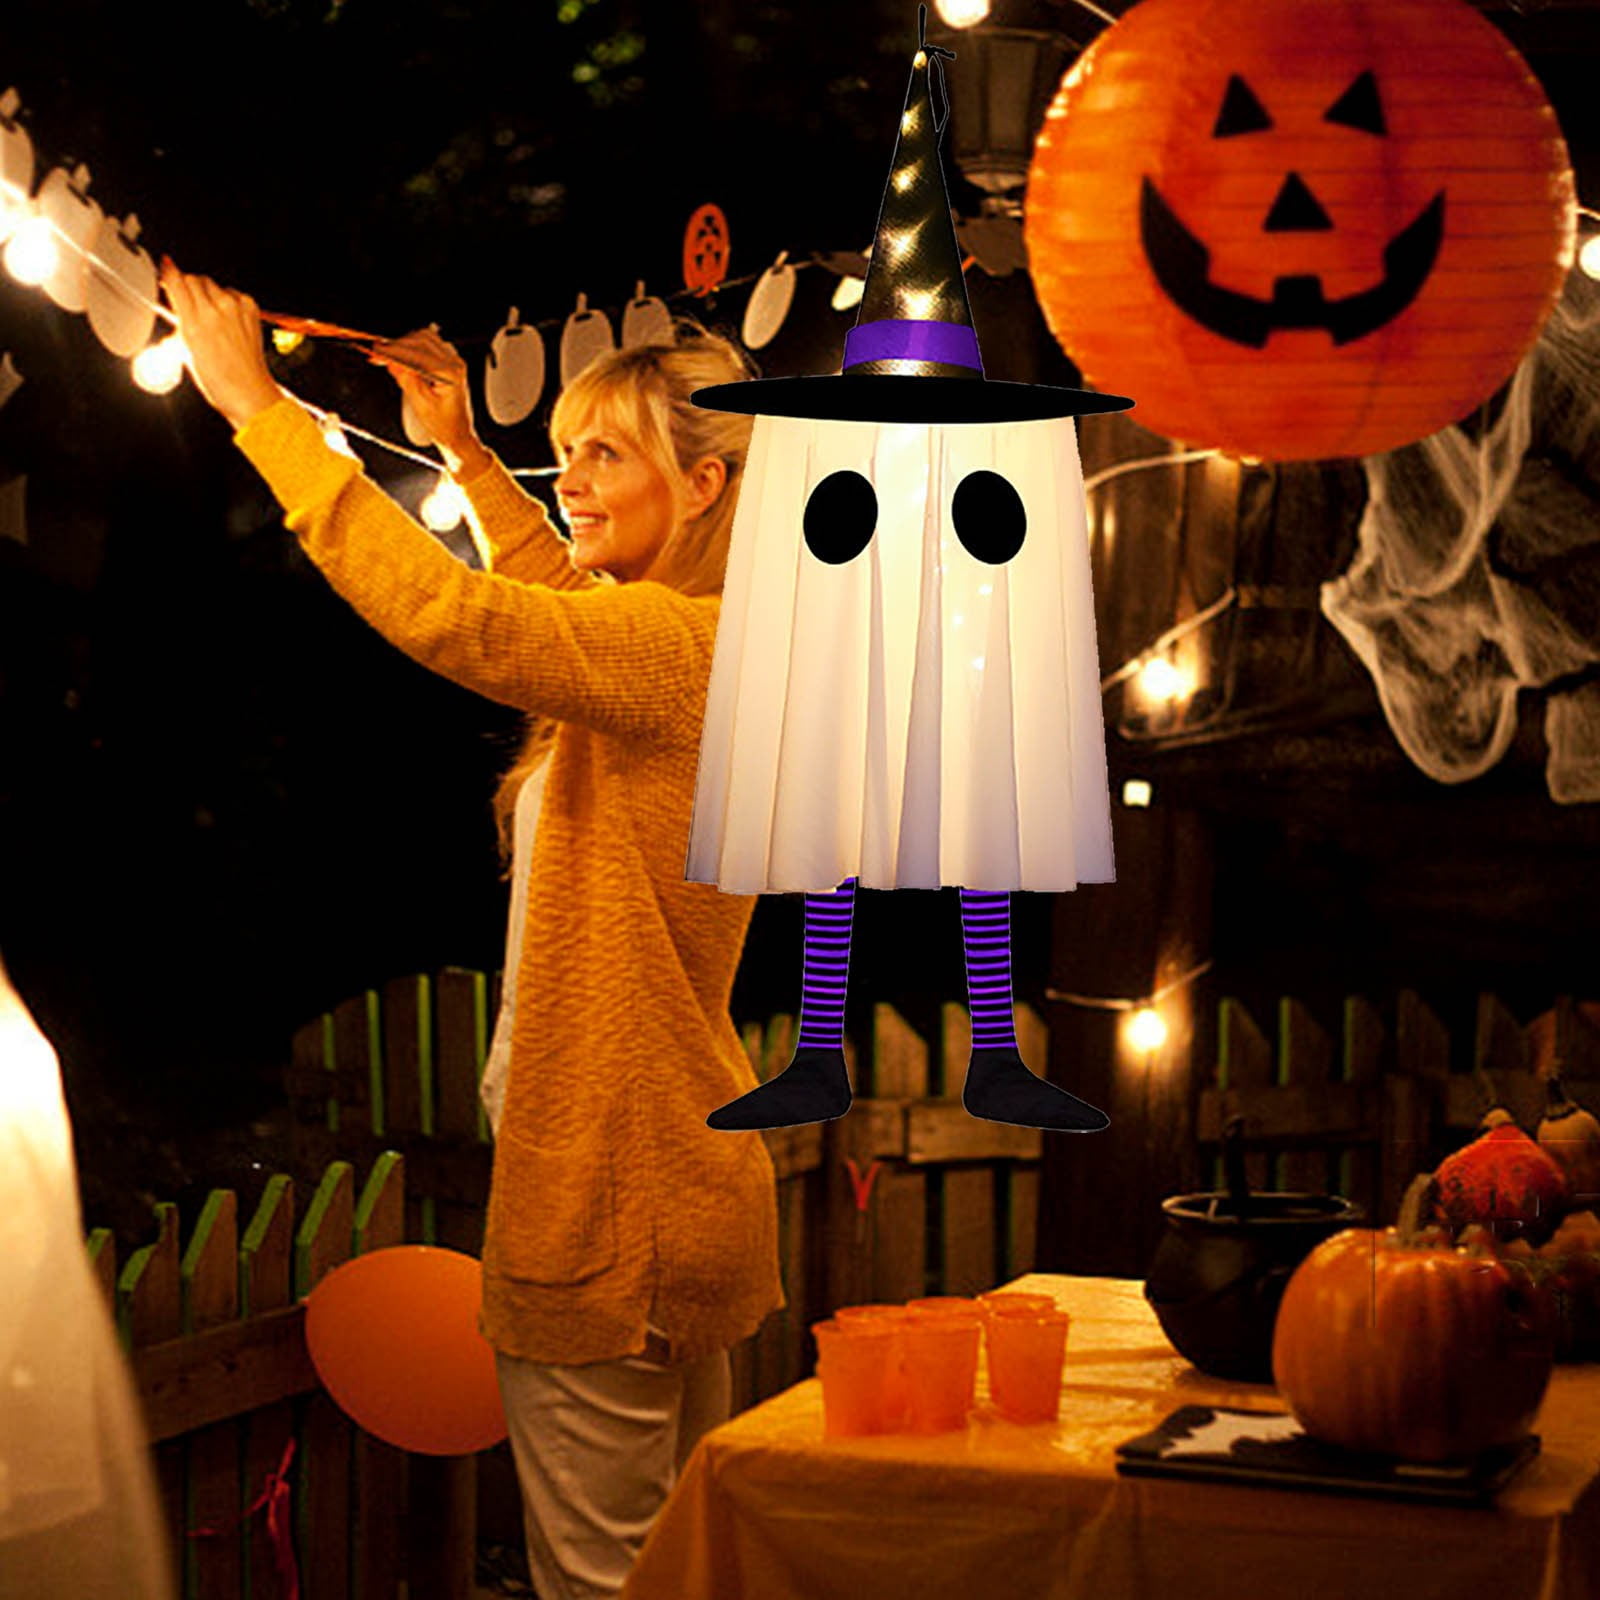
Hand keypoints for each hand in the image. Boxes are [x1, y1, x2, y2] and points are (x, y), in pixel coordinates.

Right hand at [158, 258, 283, 429]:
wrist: (250, 393)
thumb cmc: (219, 382)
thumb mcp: (187, 354)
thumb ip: (180, 327)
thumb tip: (174, 310)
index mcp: (194, 324)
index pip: (176, 281)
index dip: (168, 273)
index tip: (164, 268)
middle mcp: (216, 312)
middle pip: (194, 279)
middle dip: (187, 286)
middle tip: (188, 302)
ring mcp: (235, 309)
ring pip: (213, 285)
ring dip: (207, 294)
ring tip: (209, 316)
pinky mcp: (250, 309)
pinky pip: (233, 293)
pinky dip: (227, 300)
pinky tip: (227, 318)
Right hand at [367, 327, 487, 475]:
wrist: (457, 435)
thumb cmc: (444, 426)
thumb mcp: (420, 405)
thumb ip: (406, 380)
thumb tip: (391, 361)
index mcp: (449, 374)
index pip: (417, 353)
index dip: (393, 351)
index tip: (377, 351)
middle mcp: (455, 364)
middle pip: (421, 340)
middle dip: (397, 345)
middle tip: (377, 354)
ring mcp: (454, 362)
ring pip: (425, 338)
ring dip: (404, 344)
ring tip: (388, 356)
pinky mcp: (449, 363)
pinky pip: (430, 345)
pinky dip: (413, 347)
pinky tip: (401, 356)